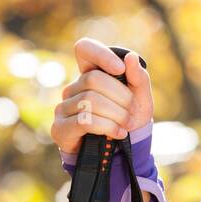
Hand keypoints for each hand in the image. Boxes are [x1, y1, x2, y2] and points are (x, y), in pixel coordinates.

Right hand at [50, 38, 152, 155]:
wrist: (121, 153)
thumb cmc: (129, 119)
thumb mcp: (141, 99)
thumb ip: (138, 78)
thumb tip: (130, 57)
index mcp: (90, 73)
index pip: (84, 48)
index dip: (100, 54)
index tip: (120, 69)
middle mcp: (73, 88)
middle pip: (93, 79)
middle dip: (120, 96)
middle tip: (132, 112)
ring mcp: (63, 107)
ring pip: (90, 101)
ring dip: (116, 114)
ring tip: (126, 125)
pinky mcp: (60, 128)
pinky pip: (84, 120)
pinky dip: (107, 127)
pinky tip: (118, 134)